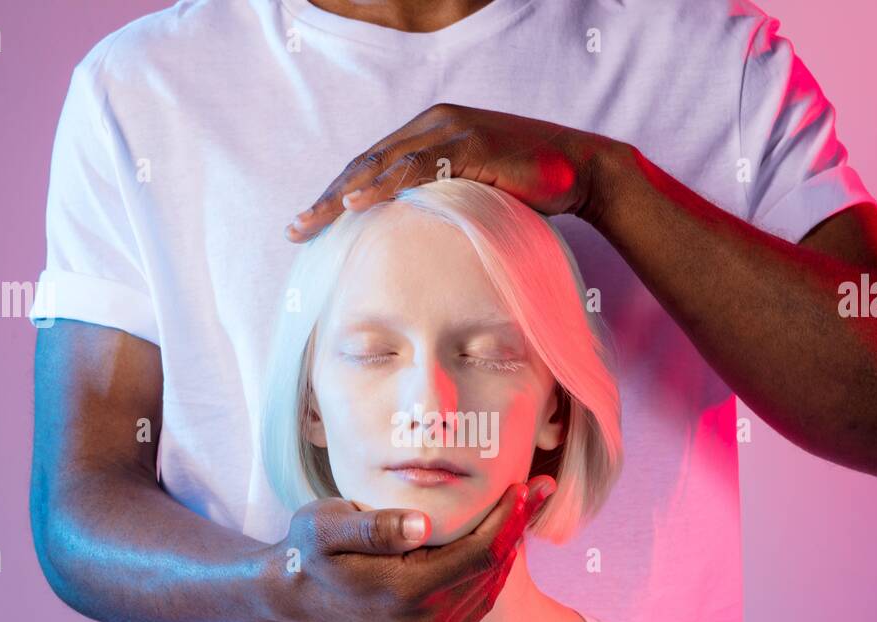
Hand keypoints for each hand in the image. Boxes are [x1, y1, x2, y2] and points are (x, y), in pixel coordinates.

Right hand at [272, 477, 555, 621]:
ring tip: (526, 508)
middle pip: (492, 571)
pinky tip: (500, 541)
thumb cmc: (309, 549)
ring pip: (489, 588)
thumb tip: (422, 525)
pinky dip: (493, 571)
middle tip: (541, 488)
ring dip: (511, 548)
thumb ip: (372, 526)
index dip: (508, 519)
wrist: (295, 594)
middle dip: (520, 527)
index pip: (478, 554)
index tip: (527, 485)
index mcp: (404, 594)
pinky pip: (477, 604)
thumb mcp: (326, 524)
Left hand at [283, 103, 623, 240]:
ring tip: (313, 223)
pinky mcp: (469, 142)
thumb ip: (439, 203)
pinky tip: (356, 206)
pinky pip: (416, 167)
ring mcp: (450, 129)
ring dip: (343, 196)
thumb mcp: (472, 195)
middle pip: (366, 164)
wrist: (581, 171)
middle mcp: (432, 124)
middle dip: (326, 200)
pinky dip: (383, 187)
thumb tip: (411, 241)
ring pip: (383, 165)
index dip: (335, 195)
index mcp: (427, 134)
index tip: (309, 225)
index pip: (371, 166)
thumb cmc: (530, 189)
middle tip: (295, 230)